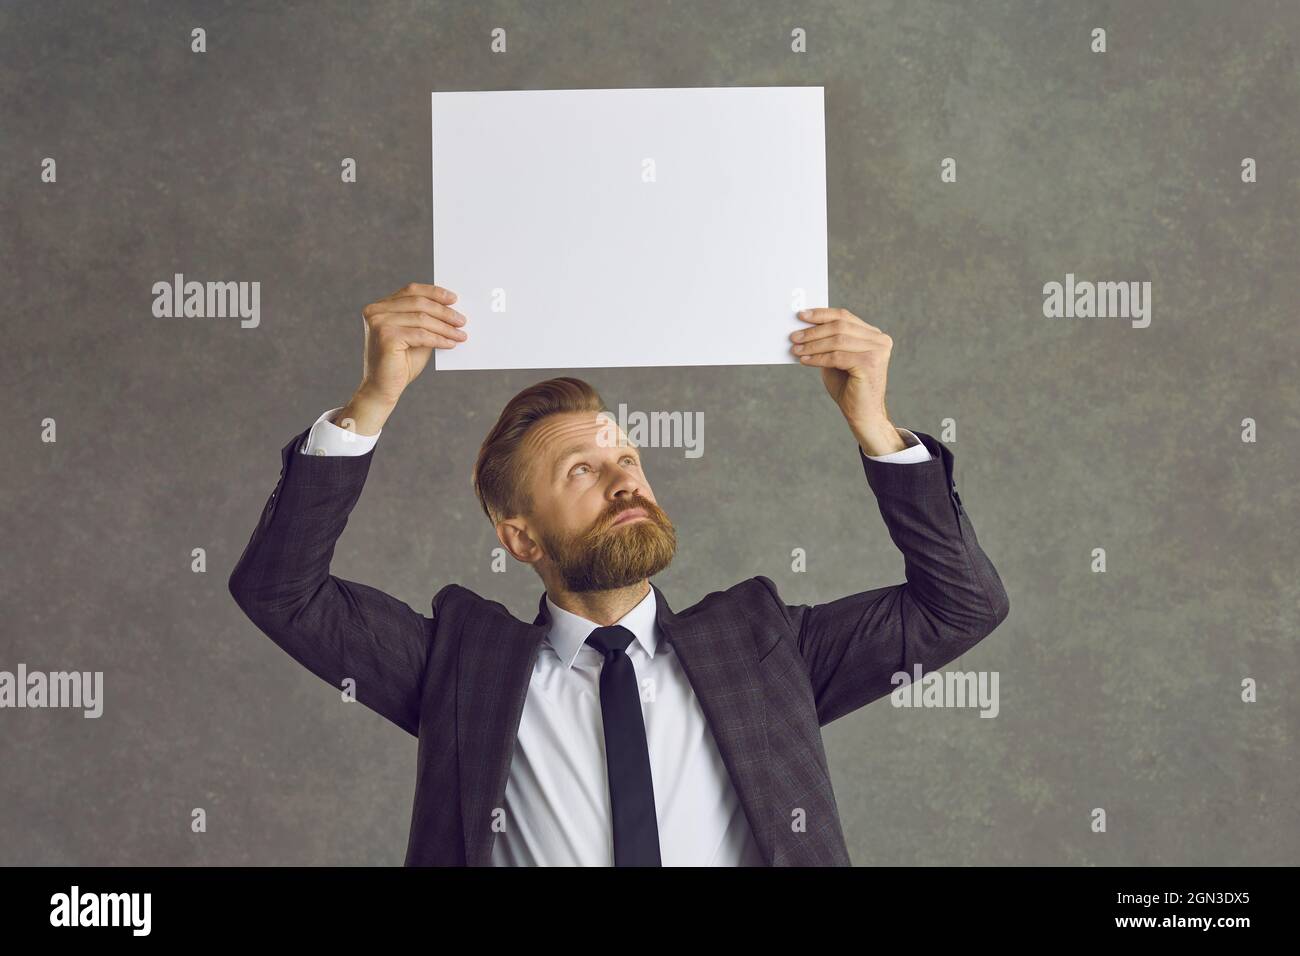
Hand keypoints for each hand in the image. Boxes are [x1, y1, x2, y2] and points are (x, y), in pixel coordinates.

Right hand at [357, 282, 467, 404]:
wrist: (383, 388)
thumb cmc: (401, 363)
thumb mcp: (416, 336)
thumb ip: (426, 321)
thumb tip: (452, 311)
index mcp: (380, 307)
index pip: (411, 291)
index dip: (434, 292)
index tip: (453, 299)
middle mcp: (376, 311)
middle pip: (419, 303)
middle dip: (444, 312)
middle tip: (462, 321)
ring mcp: (379, 323)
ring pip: (422, 318)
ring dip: (445, 327)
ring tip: (461, 335)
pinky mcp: (386, 337)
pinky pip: (421, 335)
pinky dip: (439, 339)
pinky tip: (451, 344)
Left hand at [790, 307, 905, 455]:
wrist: (863, 414)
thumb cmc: (848, 387)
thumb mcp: (836, 359)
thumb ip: (827, 343)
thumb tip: (803, 329)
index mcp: (874, 335)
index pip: (845, 316)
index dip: (822, 314)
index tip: (801, 315)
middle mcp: (879, 340)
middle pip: (840, 326)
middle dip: (814, 331)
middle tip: (794, 336)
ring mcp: (877, 351)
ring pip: (837, 340)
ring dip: (813, 344)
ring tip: (796, 349)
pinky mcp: (870, 364)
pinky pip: (837, 356)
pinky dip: (818, 358)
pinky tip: (804, 361)